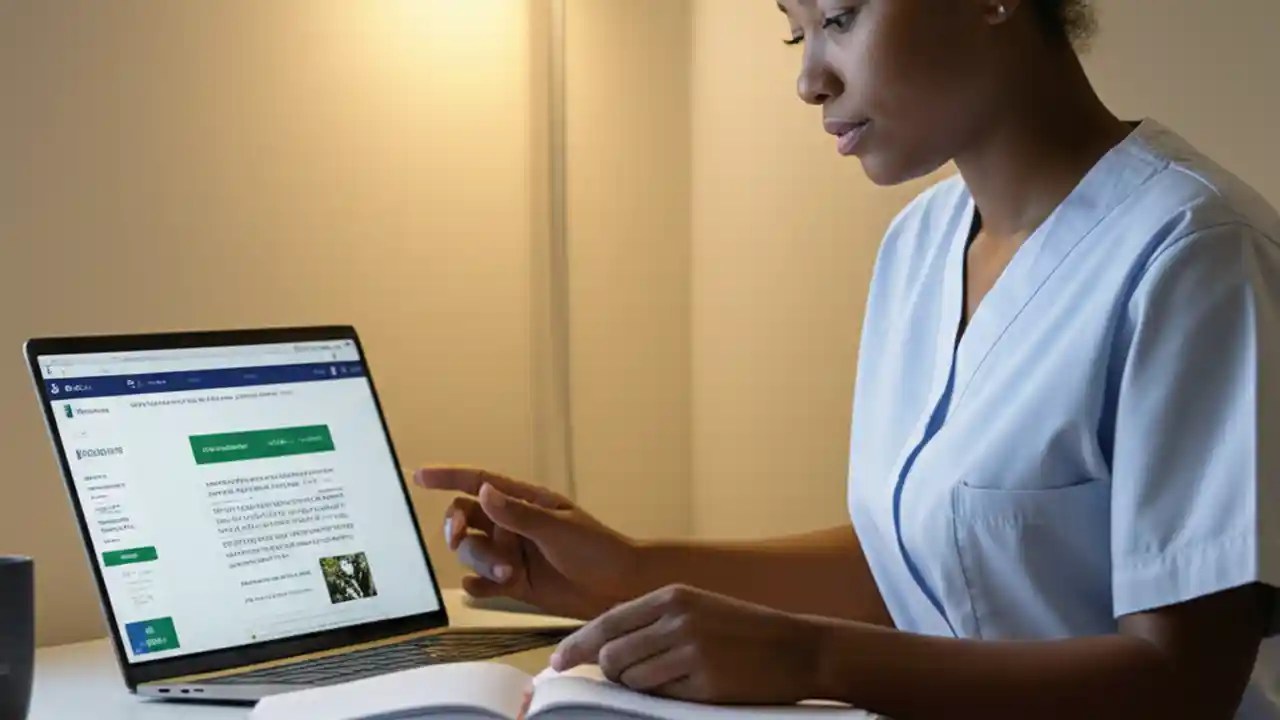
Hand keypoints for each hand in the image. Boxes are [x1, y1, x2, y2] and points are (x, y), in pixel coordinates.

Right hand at [414, 467, 637, 619]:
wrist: (620, 588)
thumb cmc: (597, 549)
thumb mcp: (558, 529)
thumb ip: (519, 514)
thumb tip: (482, 492)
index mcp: (524, 501)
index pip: (478, 482)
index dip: (447, 477)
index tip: (419, 476)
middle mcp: (511, 525)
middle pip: (464, 519)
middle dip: (457, 529)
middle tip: (460, 539)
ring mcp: (510, 554)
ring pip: (471, 553)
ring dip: (479, 562)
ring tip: (507, 574)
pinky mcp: (514, 584)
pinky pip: (480, 584)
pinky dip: (478, 586)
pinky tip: (488, 587)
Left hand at [550, 584, 822, 704]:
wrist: (797, 648)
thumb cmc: (744, 631)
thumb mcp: (697, 609)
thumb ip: (654, 622)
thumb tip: (606, 649)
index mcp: (672, 596)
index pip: (608, 622)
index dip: (578, 644)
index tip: (557, 662)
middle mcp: (677, 620)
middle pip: (612, 655)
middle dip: (609, 673)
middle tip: (624, 680)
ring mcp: (691, 651)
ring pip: (631, 680)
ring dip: (637, 688)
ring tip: (668, 680)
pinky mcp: (705, 682)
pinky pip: (661, 698)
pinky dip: (665, 699)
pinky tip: (689, 688)